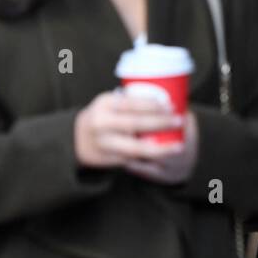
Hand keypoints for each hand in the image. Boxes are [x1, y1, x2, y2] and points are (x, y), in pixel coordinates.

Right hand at [74, 89, 196, 184]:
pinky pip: (133, 159)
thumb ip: (130, 101)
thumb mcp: (110, 103)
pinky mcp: (107, 160)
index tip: (171, 106)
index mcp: (105, 104)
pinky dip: (150, 157)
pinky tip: (164, 154)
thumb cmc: (104, 115)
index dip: (153, 105)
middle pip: (136, 123)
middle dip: (161, 123)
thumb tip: (169, 97)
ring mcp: (103, 143)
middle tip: (180, 121)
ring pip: (136, 148)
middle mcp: (101, 123)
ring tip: (178, 146)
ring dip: (160, 148)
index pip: (132, 102)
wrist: (77, 138)